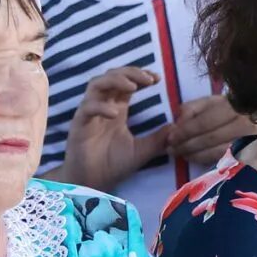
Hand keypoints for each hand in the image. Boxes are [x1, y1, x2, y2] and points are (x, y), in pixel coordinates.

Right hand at [62, 67, 164, 191]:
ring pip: (96, 84)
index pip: (127, 83)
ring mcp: (89, 113)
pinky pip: (87, 108)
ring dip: (115, 80)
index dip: (140, 76)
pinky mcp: (79, 124)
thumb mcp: (142, 151)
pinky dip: (100, 106)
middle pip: (112, 76)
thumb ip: (158, 139)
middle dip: (130, 72)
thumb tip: (177, 127)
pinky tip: (115, 113)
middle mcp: (103, 106)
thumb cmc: (113, 165)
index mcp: (118, 109)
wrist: (93, 184)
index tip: (157, 78)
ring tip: (132, 86)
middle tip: (148, 78)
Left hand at [165, 94, 253, 166]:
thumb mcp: (212, 102)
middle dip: (187, 144)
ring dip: (194, 154)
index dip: (186, 130)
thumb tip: (178, 122)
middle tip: (171, 148)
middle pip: (211, 138)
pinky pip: (223, 159)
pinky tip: (193, 157)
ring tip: (180, 153)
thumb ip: (194, 108)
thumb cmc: (230, 109)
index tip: (170, 136)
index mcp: (236, 106)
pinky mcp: (250, 154)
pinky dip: (204, 159)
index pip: (206, 121)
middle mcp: (246, 123)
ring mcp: (250, 141)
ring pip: (217, 151)